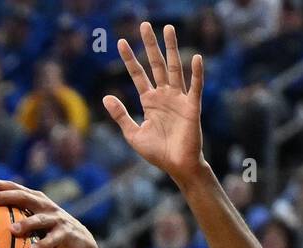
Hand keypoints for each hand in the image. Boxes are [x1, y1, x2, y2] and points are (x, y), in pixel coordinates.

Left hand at [0, 179, 99, 247]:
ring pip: (39, 219)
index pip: (14, 187)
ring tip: (12, 230)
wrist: (79, 245)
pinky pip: (52, 240)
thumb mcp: (32, 223)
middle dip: (5, 197)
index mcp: (34, 200)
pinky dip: (42, 246)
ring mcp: (56, 219)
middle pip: (23, 197)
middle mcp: (44, 206)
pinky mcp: (65, 234)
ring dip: (25, 223)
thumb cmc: (47, 234)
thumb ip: (14, 219)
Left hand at [102, 23, 205, 182]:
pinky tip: (195, 58)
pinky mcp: (191, 108)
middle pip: (156, 64)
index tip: (120, 43)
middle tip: (144, 25)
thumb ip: (121, 115)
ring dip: (171, 49)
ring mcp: (179, 99)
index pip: (138, 75)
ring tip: (168, 28)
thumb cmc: (157, 153)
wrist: (177, 167)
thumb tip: (106, 97)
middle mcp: (164, 95)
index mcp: (150, 101)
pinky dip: (196, 74)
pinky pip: (194, 88)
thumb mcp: (133, 134)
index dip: (129, 59)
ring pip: (174, 68)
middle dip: (150, 45)